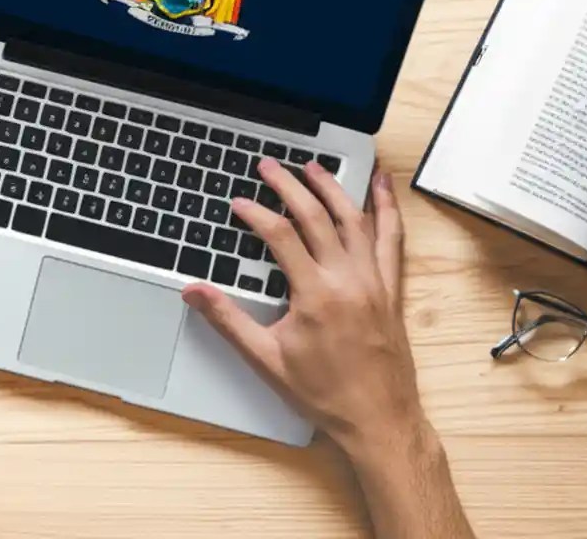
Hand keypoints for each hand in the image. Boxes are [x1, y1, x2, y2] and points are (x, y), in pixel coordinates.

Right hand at [183, 159, 421, 451]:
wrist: (378, 419)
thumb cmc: (326, 394)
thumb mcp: (266, 360)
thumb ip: (228, 320)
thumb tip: (195, 293)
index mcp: (316, 295)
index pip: (280, 236)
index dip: (256, 214)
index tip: (239, 203)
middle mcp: (348, 280)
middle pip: (316, 216)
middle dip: (289, 185)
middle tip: (269, 167)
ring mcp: (374, 280)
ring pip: (354, 218)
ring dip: (331, 187)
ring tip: (312, 167)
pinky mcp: (391, 287)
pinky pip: (392, 237)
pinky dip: (387, 207)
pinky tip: (381, 185)